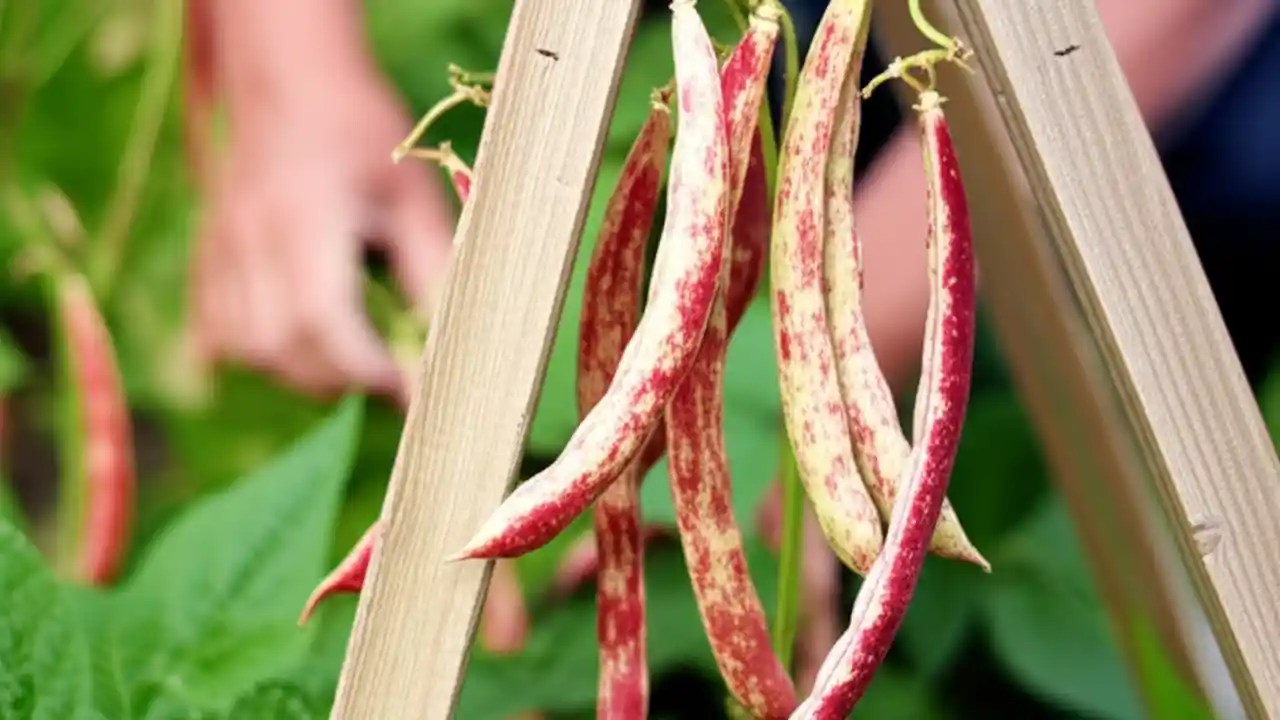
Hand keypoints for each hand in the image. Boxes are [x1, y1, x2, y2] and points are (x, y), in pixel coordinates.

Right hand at [189, 3, 452, 403]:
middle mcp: (251, 236)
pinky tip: (294, 348)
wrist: (288, 81)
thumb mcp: (412, 194)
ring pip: (242, 346)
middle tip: (383, 373)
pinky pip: (213, 330)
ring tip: (344, 358)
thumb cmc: (360, 136)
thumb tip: (448, 346)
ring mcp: (219, 247)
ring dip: (296, 371)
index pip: (322, 317)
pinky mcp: (205, 254)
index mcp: (306, 216)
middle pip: (277, 343)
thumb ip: (431, 270)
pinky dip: (255, 354)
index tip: (405, 382)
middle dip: (336, 377)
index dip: (365, 365)